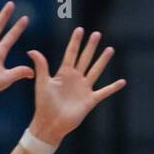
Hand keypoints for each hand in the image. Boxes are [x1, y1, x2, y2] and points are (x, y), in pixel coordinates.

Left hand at [26, 28, 127, 144]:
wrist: (50, 123)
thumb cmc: (44, 104)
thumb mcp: (42, 82)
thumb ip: (41, 66)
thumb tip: (31, 50)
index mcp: (64, 73)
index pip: (71, 53)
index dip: (75, 42)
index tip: (80, 29)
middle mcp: (75, 78)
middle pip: (85, 58)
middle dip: (91, 46)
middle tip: (97, 34)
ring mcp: (84, 88)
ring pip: (95, 70)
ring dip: (103, 60)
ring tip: (110, 49)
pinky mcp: (90, 100)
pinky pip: (104, 92)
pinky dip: (113, 87)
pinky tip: (122, 82)